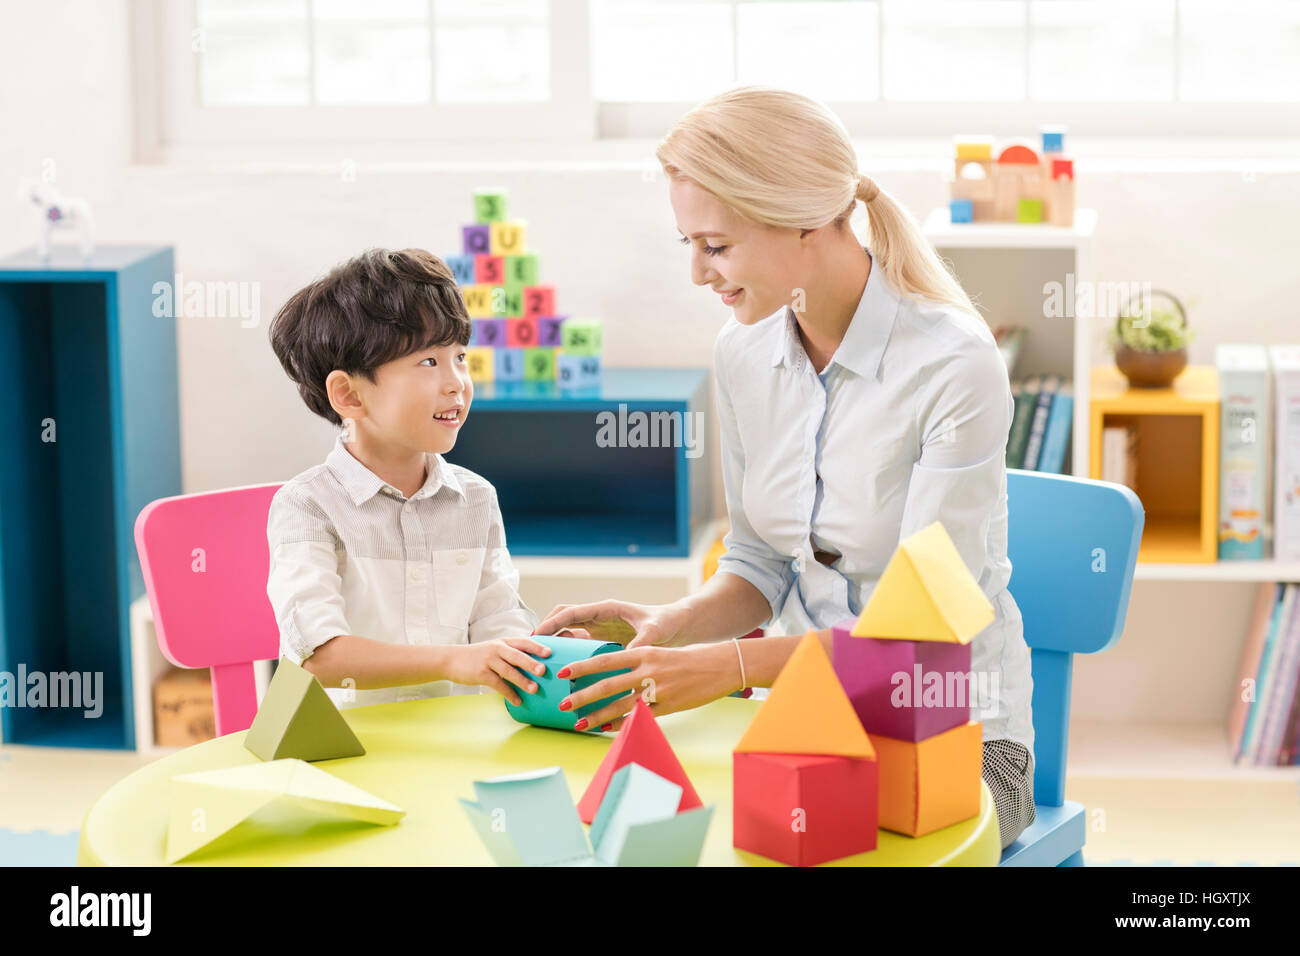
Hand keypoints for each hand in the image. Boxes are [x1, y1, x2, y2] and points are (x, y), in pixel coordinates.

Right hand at [446, 637, 551, 706]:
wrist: (452, 660)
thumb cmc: (479, 656)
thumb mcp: (495, 649)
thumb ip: (512, 654)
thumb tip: (535, 665)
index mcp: (504, 642)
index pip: (523, 642)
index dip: (537, 647)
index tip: (550, 652)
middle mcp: (497, 649)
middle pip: (516, 655)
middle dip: (531, 662)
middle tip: (544, 670)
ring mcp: (488, 660)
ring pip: (508, 671)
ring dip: (522, 681)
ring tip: (534, 689)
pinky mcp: (481, 673)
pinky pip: (498, 684)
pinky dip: (509, 693)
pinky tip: (517, 701)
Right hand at [535, 600, 688, 649]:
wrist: (676, 626)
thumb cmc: (665, 622)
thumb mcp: (654, 631)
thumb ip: (641, 642)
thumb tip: (628, 657)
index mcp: (605, 609)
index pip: (570, 613)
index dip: (550, 623)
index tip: (535, 636)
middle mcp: (598, 616)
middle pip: (562, 619)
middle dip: (545, 631)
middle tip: (529, 649)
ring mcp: (599, 628)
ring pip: (568, 632)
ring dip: (554, 643)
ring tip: (540, 662)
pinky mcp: (602, 640)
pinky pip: (579, 644)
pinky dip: (568, 653)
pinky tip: (563, 670)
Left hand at [555, 642, 742, 731]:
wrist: (721, 665)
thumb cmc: (689, 658)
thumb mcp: (660, 653)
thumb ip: (637, 662)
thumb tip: (613, 672)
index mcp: (643, 652)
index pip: (605, 659)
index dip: (582, 667)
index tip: (563, 672)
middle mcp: (647, 669)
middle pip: (607, 684)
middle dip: (582, 695)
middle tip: (562, 704)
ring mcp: (657, 689)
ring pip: (620, 705)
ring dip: (597, 716)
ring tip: (579, 723)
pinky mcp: (668, 706)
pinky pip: (639, 717)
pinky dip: (621, 724)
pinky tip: (607, 730)